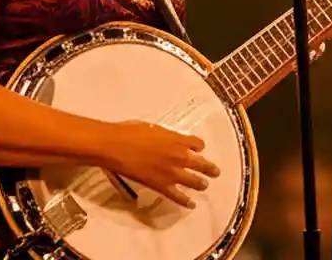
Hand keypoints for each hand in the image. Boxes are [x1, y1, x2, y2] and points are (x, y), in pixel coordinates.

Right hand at [99, 120, 220, 207]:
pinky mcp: (161, 185)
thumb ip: (165, 136)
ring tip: (204, 185)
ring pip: (195, 181)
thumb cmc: (130, 132)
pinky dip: (186, 201)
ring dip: (202, 184)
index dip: (199, 147)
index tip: (198, 149)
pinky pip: (178, 196)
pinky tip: (191, 204)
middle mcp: (179, 156)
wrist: (116, 146)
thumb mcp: (152, 127)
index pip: (197, 144)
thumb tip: (166, 140)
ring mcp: (172, 172)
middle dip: (210, 169)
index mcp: (177, 139)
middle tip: (215, 171)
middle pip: (202, 164)